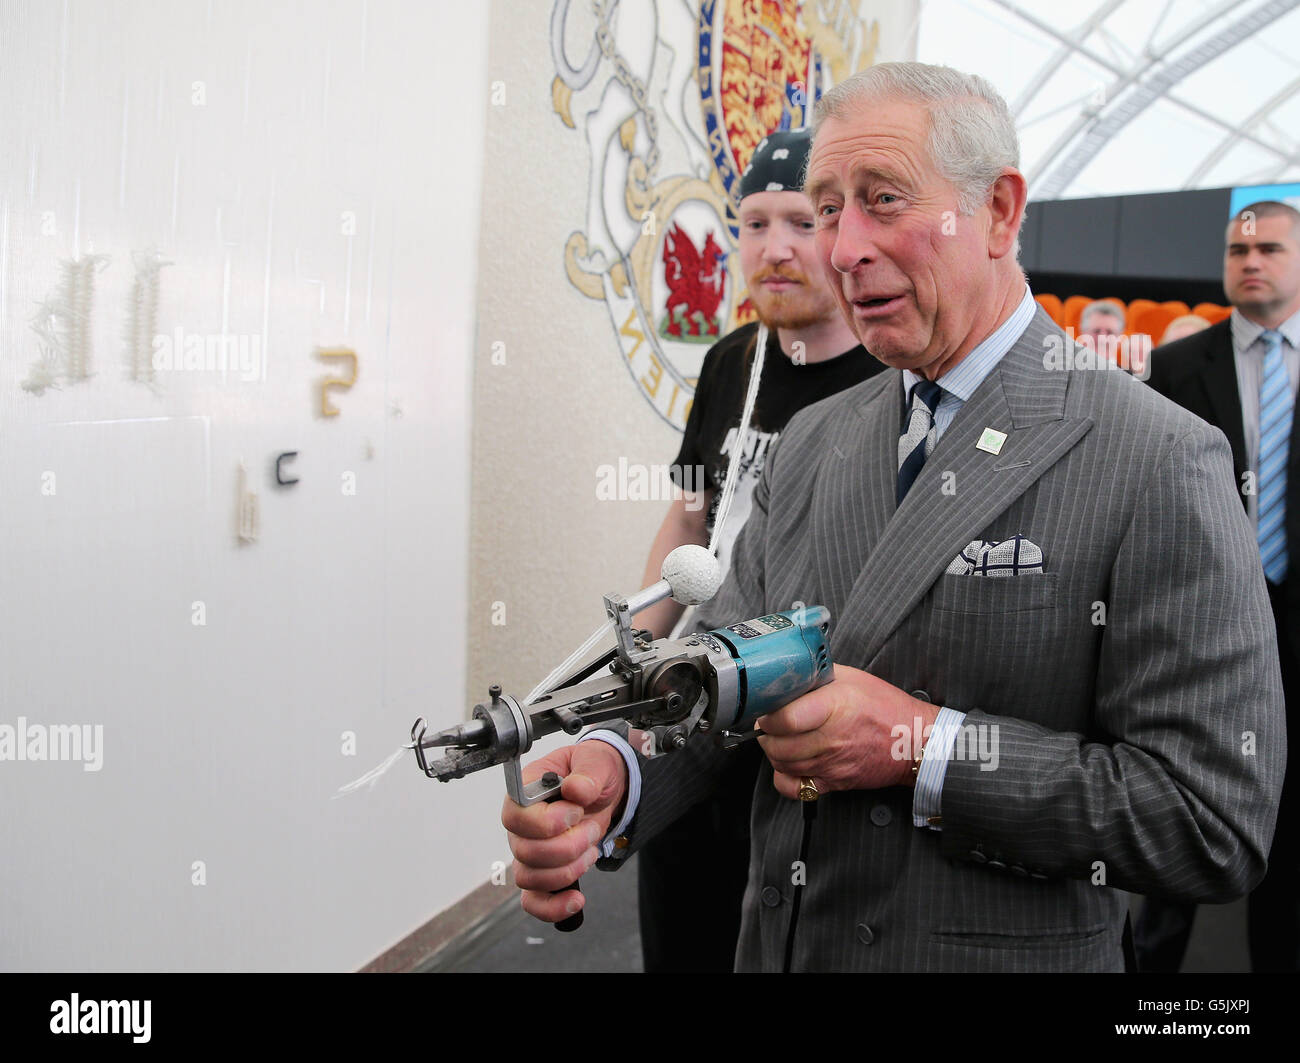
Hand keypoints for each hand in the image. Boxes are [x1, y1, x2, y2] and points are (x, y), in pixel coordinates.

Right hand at [501, 740, 627, 923]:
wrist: (605, 787)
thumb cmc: (593, 769)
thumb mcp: (597, 761)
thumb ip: (588, 772)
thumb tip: (575, 790)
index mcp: (525, 792)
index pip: (515, 817)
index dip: (547, 822)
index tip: (576, 811)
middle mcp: (521, 825)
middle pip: (525, 852)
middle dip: (567, 846)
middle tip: (590, 827)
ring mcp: (528, 851)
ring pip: (530, 878)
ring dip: (568, 870)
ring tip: (590, 849)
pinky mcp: (542, 873)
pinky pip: (534, 901)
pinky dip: (553, 907)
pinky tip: (576, 900)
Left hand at [757, 664, 937, 799]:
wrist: (913, 740)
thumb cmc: (885, 707)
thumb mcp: (851, 678)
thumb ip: (817, 676)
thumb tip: (788, 674)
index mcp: (834, 707)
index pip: (785, 719)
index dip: (769, 715)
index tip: (768, 709)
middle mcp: (831, 739)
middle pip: (778, 746)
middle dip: (767, 734)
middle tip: (771, 724)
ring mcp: (831, 764)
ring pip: (782, 766)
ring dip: (774, 752)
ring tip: (780, 739)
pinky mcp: (834, 782)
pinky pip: (795, 788)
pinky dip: (785, 778)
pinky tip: (790, 764)